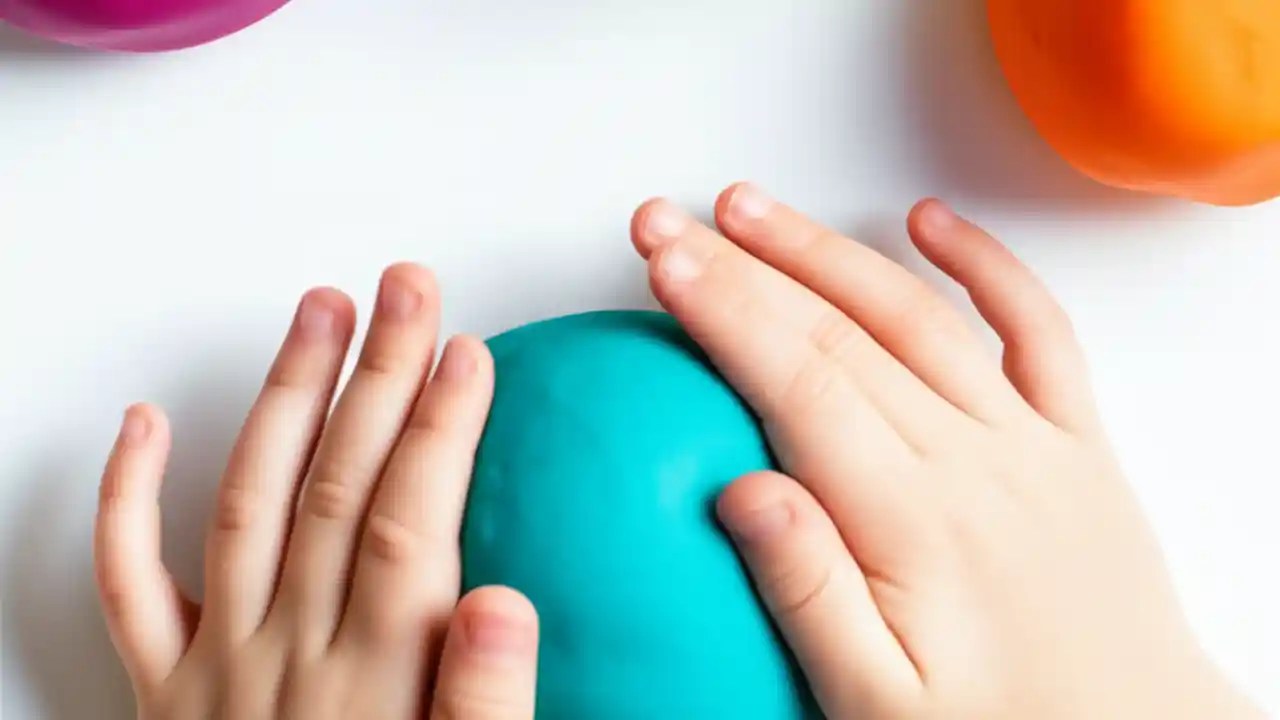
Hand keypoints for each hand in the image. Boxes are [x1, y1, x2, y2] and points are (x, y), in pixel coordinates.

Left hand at [95, 263, 538, 718]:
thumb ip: (484, 706)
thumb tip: (501, 606)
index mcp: (379, 683)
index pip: (409, 522)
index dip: (441, 428)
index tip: (466, 355)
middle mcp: (291, 659)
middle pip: (336, 487)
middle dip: (379, 375)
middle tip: (406, 290)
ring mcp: (219, 670)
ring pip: (247, 504)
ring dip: (286, 396)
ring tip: (322, 313)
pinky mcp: (168, 691)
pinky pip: (130, 585)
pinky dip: (129, 499)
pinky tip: (145, 424)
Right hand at [631, 187, 1263, 718]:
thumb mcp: (881, 706)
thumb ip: (810, 594)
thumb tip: (740, 493)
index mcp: (913, 522)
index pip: (798, 382)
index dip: (724, 311)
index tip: (663, 262)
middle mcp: (974, 460)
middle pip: (838, 332)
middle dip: (742, 266)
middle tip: (669, 223)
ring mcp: (1031, 439)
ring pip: (916, 313)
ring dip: (827, 249)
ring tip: (752, 208)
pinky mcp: (1076, 438)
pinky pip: (1037, 327)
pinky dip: (986, 263)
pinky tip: (930, 220)